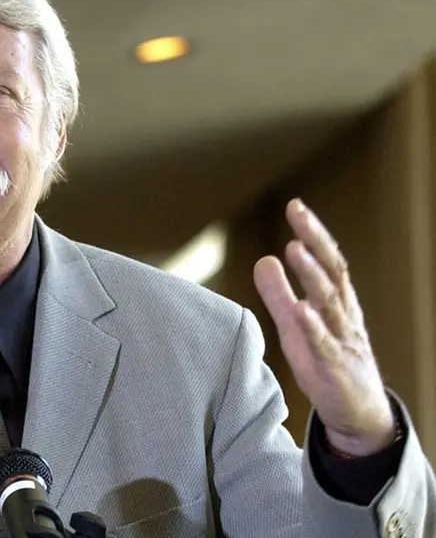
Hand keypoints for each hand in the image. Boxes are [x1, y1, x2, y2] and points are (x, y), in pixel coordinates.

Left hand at [253, 198, 395, 456]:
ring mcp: (342, 342)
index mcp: (336, 304)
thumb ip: (279, 294)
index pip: (328, 261)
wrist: (357, 414)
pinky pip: (326, 346)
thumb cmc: (326, 365)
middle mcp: (344, 317)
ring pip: (331, 304)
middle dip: (316, 242)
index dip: (313, 233)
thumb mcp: (296, 325)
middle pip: (333, 273)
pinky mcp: (335, 370)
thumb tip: (265, 258)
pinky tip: (301, 310)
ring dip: (313, 276)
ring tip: (295, 249)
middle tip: (298, 214)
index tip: (296, 206)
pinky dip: (314, 327)